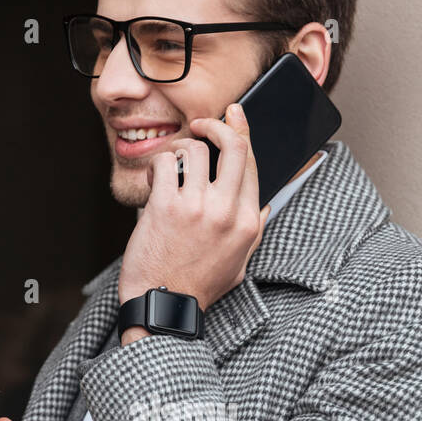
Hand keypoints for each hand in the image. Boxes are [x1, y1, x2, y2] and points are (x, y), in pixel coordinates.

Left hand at [118, 102, 270, 314]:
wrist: (164, 306)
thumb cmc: (197, 286)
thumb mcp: (239, 263)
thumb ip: (253, 231)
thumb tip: (264, 203)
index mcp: (247, 222)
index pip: (251, 162)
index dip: (242, 131)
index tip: (234, 114)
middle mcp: (226, 211)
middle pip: (233, 145)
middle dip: (217, 125)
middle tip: (201, 125)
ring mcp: (196, 207)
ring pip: (196, 150)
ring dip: (182, 148)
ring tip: (175, 162)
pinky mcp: (165, 207)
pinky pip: (166, 163)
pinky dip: (160, 164)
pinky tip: (157, 178)